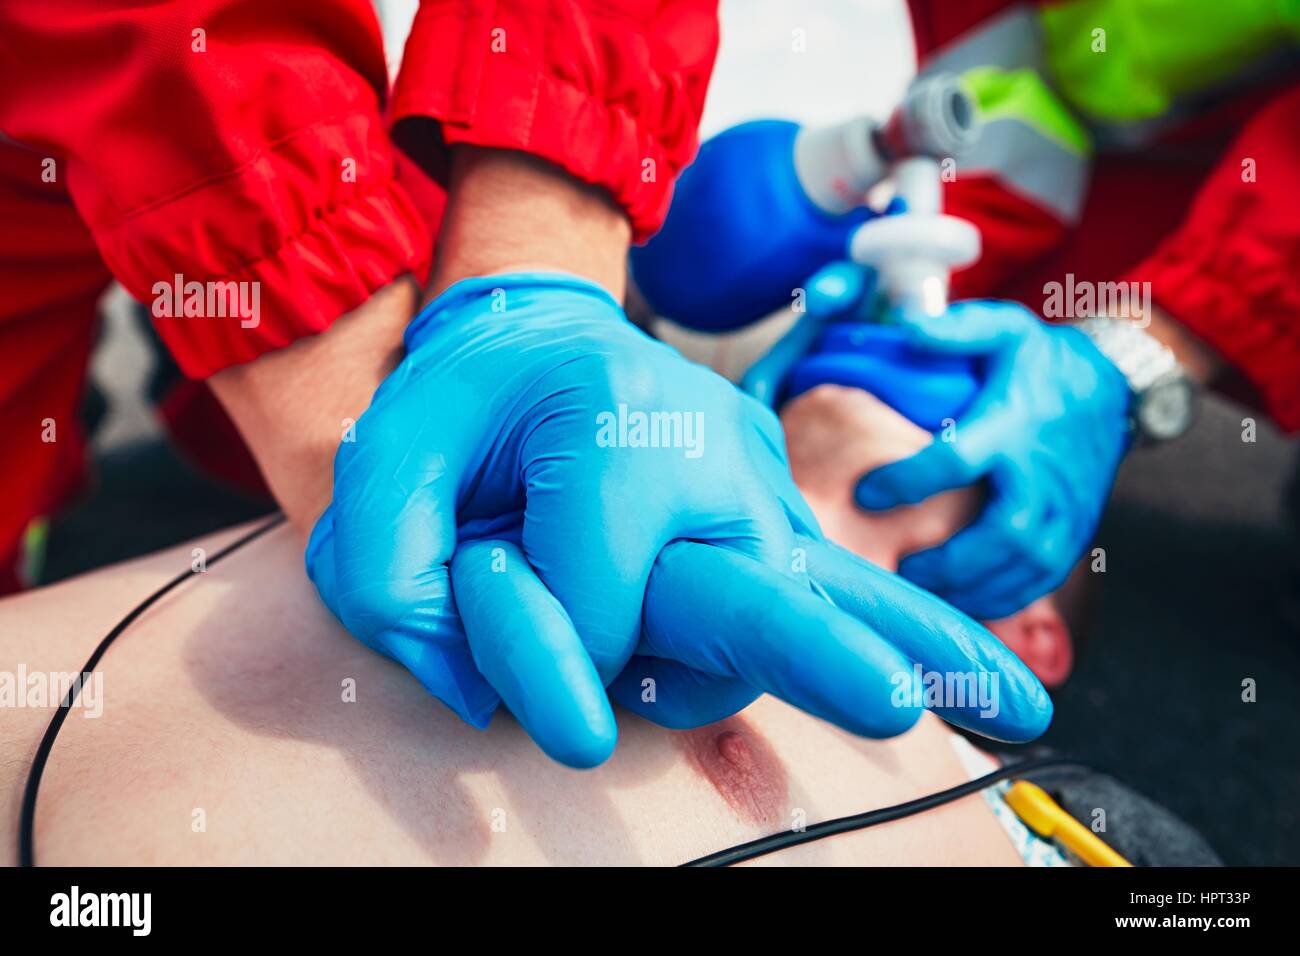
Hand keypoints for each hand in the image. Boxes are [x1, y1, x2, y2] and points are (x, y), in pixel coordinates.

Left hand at [306, 273, 1052, 765]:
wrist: (540, 338)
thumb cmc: (463, 402)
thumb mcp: (378, 465)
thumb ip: (386, 580)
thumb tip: (483, 694)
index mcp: (614, 428)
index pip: (595, 608)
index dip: (530, 640)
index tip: (485, 583)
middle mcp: (714, 459)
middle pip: (753, 599)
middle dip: (817, 660)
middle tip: (892, 708)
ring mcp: (761, 489)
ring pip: (771, 626)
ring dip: (721, 665)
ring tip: (770, 642)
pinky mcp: (777, 518)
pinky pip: (850, 590)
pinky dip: (922, 641)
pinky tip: (997, 693)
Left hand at [855, 300, 1131, 619]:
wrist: (1111, 389)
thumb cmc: (1040, 361)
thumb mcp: (1004, 329)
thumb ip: (956, 330)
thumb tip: (905, 330)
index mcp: (1014, 424)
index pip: (957, 458)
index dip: (908, 480)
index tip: (866, 493)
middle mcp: (1042, 473)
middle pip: (1001, 532)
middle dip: (949, 559)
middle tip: (898, 566)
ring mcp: (1065, 509)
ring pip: (1023, 566)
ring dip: (972, 588)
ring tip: (922, 591)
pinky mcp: (1075, 533)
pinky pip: (1040, 579)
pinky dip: (1002, 599)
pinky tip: (962, 603)